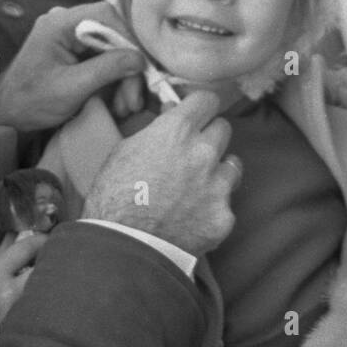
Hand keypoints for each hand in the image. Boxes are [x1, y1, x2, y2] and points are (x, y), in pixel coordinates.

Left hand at [0, 3, 145, 130]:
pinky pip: (102, 57)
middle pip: (112, 34)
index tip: (142, 66)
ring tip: (126, 108)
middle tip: (135, 101)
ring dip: (123, 78)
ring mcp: (69, 35)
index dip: (129, 38)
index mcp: (59, 23)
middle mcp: (65, 21)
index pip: (106, 15)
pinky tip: (118, 102)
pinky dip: (113, 79)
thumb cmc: (31, 101)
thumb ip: (106, 69)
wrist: (7, 115)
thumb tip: (140, 59)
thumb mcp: (72, 87)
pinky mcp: (73, 50)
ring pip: (111, 48)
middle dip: (127, 67)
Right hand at [82, 90, 240, 255]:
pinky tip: (192, 218)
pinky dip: (212, 209)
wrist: (122, 246)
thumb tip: (170, 117)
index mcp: (177, 131)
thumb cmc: (113, 197)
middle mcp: (203, 153)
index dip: (199, 107)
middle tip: (192, 153)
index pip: (207, 100)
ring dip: (218, 171)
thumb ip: (155, 132)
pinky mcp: (224, 217)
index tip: (195, 114)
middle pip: (224, 128)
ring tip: (197, 186)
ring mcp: (217, 186)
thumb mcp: (124, 150)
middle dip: (209, 137)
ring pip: (233, 165)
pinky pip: (226, 204)